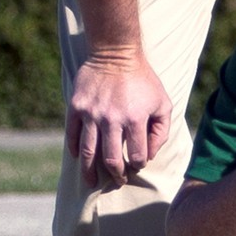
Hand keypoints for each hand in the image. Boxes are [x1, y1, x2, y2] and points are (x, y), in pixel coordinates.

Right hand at [65, 52, 172, 185]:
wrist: (116, 53)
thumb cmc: (143, 80)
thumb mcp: (162, 103)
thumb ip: (161, 131)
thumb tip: (149, 155)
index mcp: (135, 119)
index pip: (136, 155)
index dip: (137, 164)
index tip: (135, 164)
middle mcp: (111, 119)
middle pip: (110, 159)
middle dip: (116, 174)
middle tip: (117, 180)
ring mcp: (91, 113)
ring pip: (88, 152)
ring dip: (89, 171)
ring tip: (91, 182)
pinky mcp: (76, 106)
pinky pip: (72, 134)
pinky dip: (74, 149)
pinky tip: (78, 157)